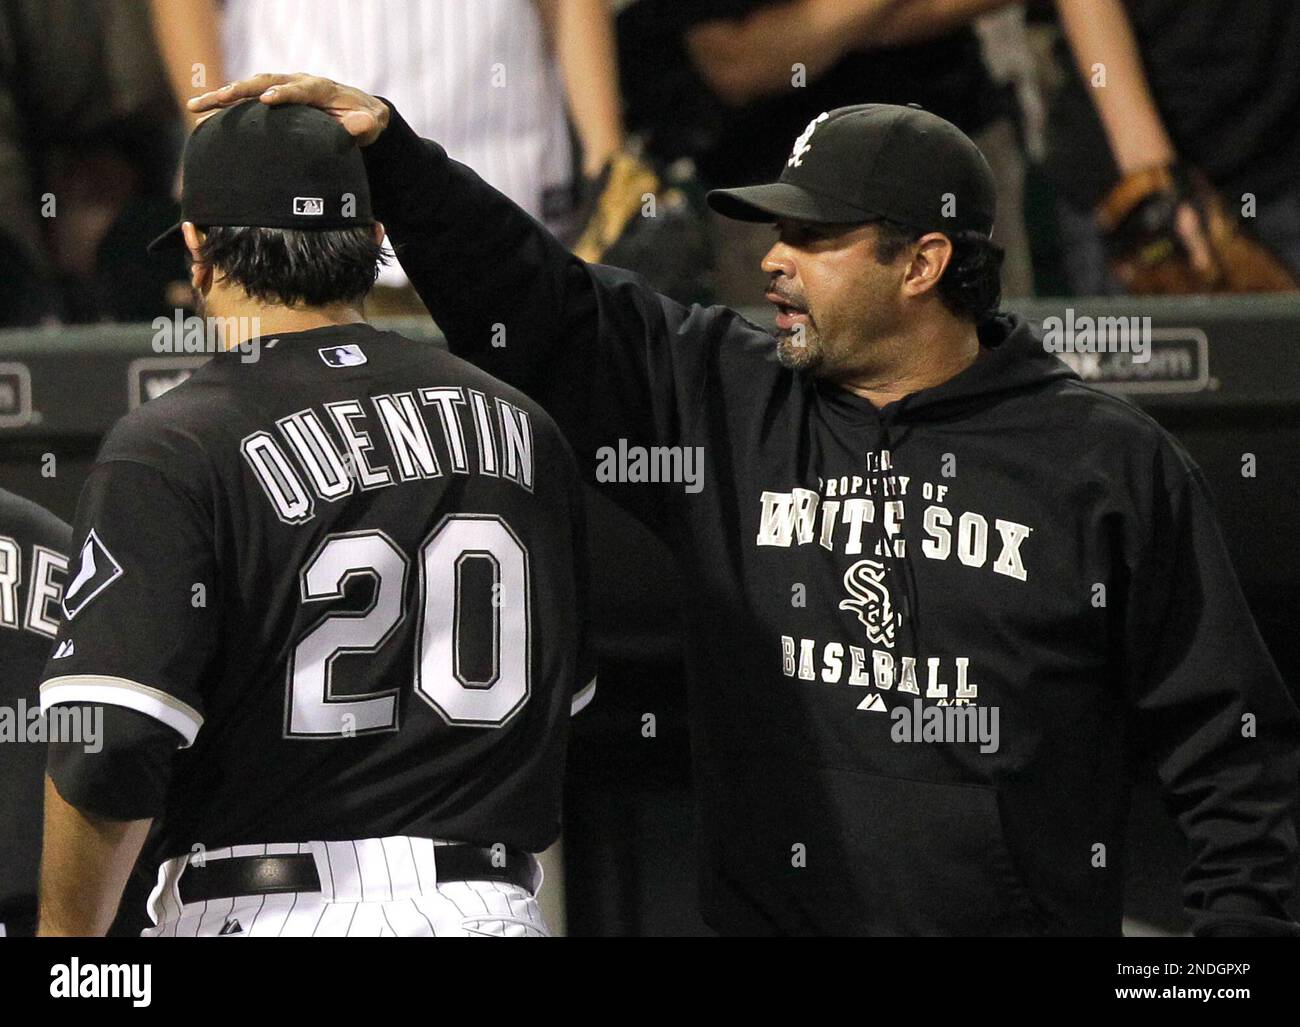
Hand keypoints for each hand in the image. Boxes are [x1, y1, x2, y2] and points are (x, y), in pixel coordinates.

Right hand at [187, 73, 389, 145]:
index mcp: (319, 88)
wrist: (358, 110)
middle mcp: (295, 82)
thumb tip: (359, 124)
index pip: (299, 89)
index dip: (284, 94)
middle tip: (217, 99)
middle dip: (239, 89)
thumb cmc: (364, 119)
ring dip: (221, 96)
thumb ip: (365, 124)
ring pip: (248, 87)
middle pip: (263, 81)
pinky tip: (201, 118)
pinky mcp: (272, 98)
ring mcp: (281, 88)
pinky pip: (245, 100)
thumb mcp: (371, 122)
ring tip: (194, 108)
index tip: (266, 101)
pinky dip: (224, 107)